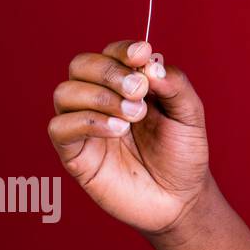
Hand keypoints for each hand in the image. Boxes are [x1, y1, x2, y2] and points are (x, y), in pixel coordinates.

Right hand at [48, 40, 209, 237]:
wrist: (181, 199)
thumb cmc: (184, 155)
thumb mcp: (190, 114)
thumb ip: (175, 84)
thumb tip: (150, 64)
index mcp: (128, 85)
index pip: (111, 53)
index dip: (123, 50)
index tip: (142, 53)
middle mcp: (102, 100)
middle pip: (81, 65)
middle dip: (110, 71)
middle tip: (139, 91)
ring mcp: (85, 127)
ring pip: (65, 92)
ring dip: (100, 96)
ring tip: (133, 117)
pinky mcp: (75, 155)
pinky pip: (59, 128)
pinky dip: (86, 122)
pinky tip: (116, 130)